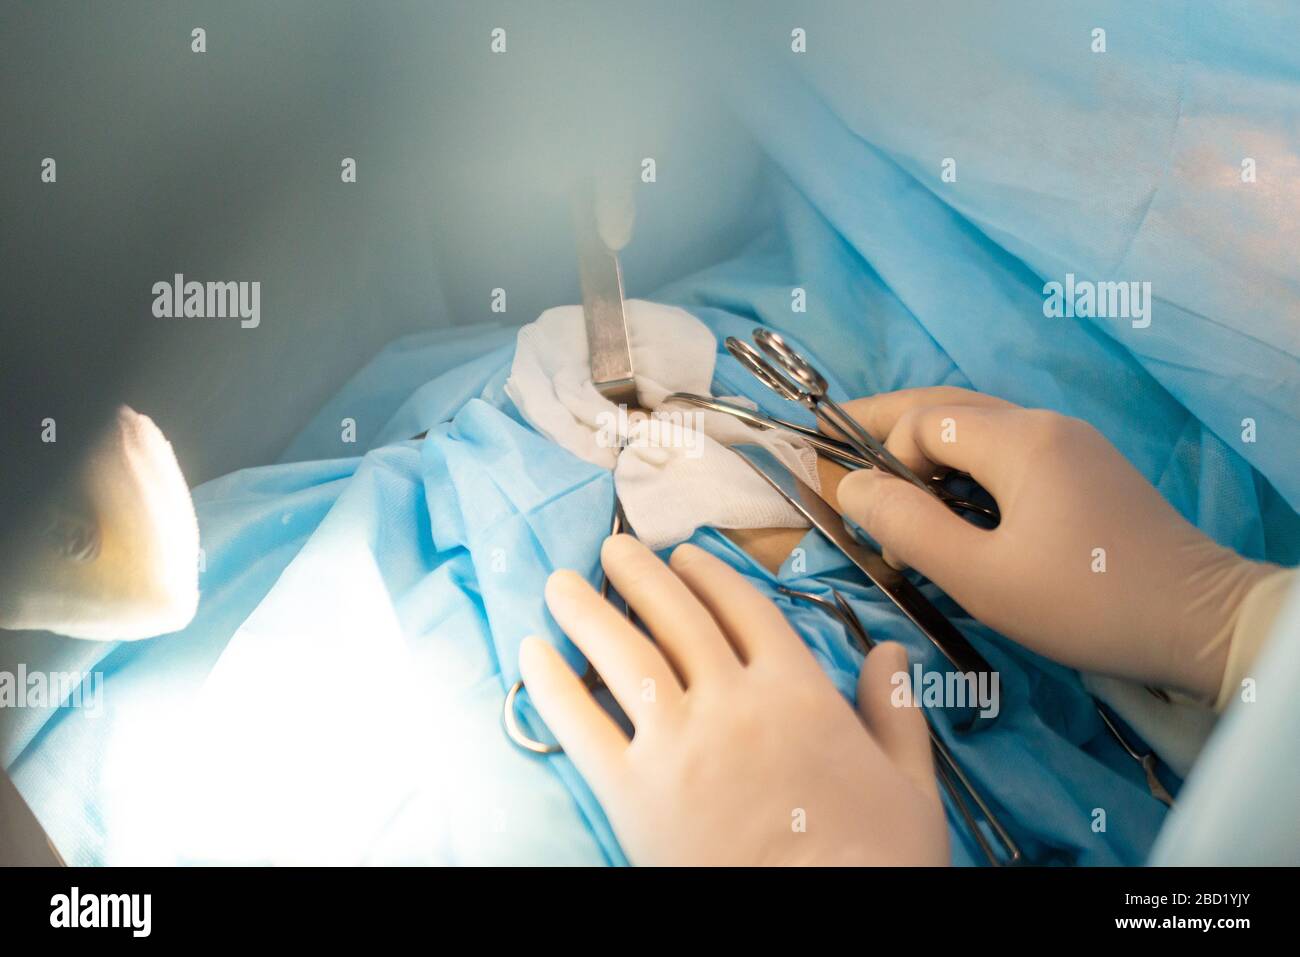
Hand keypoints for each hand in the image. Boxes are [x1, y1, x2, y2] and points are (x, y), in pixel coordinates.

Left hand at [519, 534, 947, 865]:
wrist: (828, 920)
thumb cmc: (877, 859)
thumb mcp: (910, 783)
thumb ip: (895, 711)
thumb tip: (893, 653)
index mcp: (798, 691)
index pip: (744, 609)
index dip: (709, 574)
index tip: (684, 557)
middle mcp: (733, 700)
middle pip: (676, 615)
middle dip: (640, 573)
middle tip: (613, 549)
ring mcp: (679, 743)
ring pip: (623, 652)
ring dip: (587, 608)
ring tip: (560, 583)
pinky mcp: (635, 791)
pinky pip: (581, 722)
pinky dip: (551, 682)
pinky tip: (530, 650)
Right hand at [833, 387, 1277, 700]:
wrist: (1199, 623)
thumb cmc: (1086, 603)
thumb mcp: (982, 578)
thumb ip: (908, 528)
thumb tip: (849, 486)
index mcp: (1020, 440)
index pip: (924, 421)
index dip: (888, 462)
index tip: (884, 527)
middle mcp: (1044, 424)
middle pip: (947, 406)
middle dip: (888, 424)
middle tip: (835, 440)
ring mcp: (1071, 443)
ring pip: (979, 426)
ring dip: (929, 450)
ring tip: (887, 481)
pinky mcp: (1087, 470)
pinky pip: (1008, 451)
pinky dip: (967, 468)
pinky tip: (953, 505)